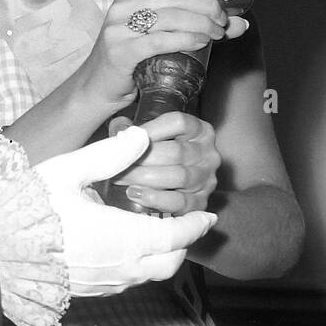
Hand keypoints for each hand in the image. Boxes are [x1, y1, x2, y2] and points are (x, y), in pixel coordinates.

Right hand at [35, 126, 215, 296]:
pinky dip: (136, 266)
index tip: (207, 215)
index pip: (176, 236)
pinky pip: (125, 282)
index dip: (195, 225)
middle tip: (184, 224)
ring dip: (158, 255)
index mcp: (123, 237)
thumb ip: (110, 154)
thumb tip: (142, 135)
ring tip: (153, 232)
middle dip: (182, 243)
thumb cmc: (27, 207)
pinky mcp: (86, 291)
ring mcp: (103, 284)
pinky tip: (122, 247)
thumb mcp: (68, 171)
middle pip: (169, 262)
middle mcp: (121, 268)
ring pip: (147, 275)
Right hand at [75, 0, 248, 110]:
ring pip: (172, 16)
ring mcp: (119, 28)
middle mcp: (122, 5)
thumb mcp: (158, 33)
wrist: (98, 87)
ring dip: (202, 24)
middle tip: (221, 20)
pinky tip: (201, 44)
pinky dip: (187, 40)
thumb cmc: (132, 57)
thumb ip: (196, 24)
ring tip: (215, 34)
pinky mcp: (121, 51)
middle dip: (207, 5)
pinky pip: (162, 40)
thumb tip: (240, 24)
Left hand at [106, 112, 220, 214]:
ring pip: (178, 177)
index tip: (127, 136)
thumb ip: (131, 128)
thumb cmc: (157, 153)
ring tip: (120, 177)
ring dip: (144, 178)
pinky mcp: (201, 202)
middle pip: (176, 152)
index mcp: (200, 130)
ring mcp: (207, 179)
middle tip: (116, 162)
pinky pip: (180, 202)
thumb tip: (118, 129)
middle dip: (141, 158)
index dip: (151, 129)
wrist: (171, 180)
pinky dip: (156, 198)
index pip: (178, 123)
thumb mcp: (149, 135)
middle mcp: (208, 154)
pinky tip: (136, 194)